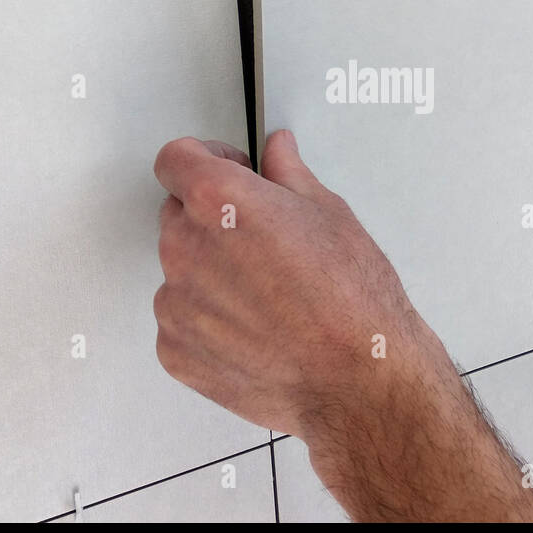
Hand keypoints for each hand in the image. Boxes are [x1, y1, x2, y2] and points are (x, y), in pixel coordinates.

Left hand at [152, 130, 532, 520]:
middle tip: (264, 243)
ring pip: (181, 271)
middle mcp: (185, 247)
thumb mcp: (329, 214)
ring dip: (211, 274)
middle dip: (213, 220)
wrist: (358, 380)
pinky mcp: (175, 350)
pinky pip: (182, 321)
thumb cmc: (351, 300)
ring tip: (268, 296)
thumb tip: (276, 152)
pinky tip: (257, 329)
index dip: (203, 159)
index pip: (175, 159)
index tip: (228, 171)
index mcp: (217, 200)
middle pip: (178, 215)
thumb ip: (287, 174)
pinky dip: (210, 322)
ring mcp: (175, 303)